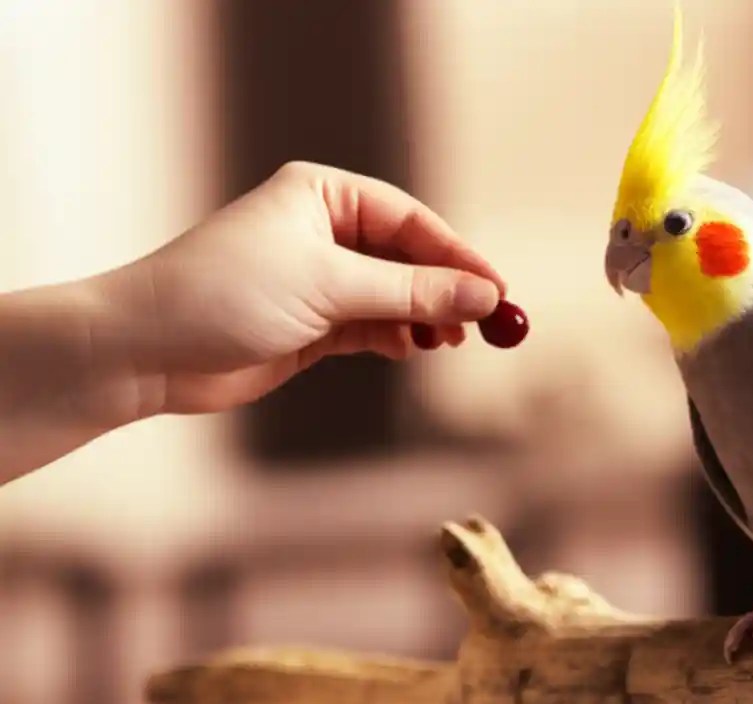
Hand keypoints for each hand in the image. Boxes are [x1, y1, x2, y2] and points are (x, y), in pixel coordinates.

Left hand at [94, 161, 506, 417]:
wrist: (145, 351)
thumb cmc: (224, 293)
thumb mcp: (330, 285)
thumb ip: (413, 292)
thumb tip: (484, 297)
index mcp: (323, 194)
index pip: (410, 220)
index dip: (457, 256)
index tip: (496, 291)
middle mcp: (322, 230)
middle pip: (407, 258)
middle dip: (444, 291)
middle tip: (483, 325)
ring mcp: (317, 278)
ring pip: (392, 296)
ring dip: (422, 319)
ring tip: (447, 342)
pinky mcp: (310, 323)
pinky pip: (371, 326)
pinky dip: (395, 338)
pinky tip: (411, 350)